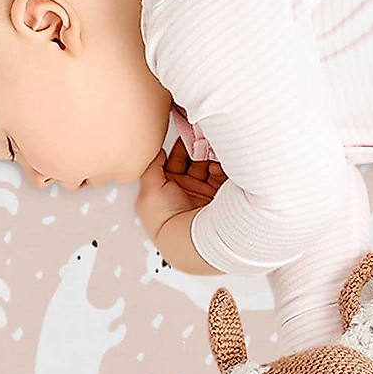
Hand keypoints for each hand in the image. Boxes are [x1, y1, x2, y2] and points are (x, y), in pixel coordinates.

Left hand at [136, 139, 224, 272]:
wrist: (193, 239)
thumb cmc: (169, 221)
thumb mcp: (148, 191)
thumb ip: (150, 167)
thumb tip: (154, 151)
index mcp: (167, 191)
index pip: (173, 162)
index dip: (178, 148)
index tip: (184, 133)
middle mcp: (187, 193)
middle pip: (193, 162)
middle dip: (197, 148)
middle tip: (201, 136)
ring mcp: (205, 194)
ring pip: (209, 165)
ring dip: (211, 154)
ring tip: (213, 145)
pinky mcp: (223, 196)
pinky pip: (224, 173)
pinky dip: (223, 164)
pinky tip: (221, 160)